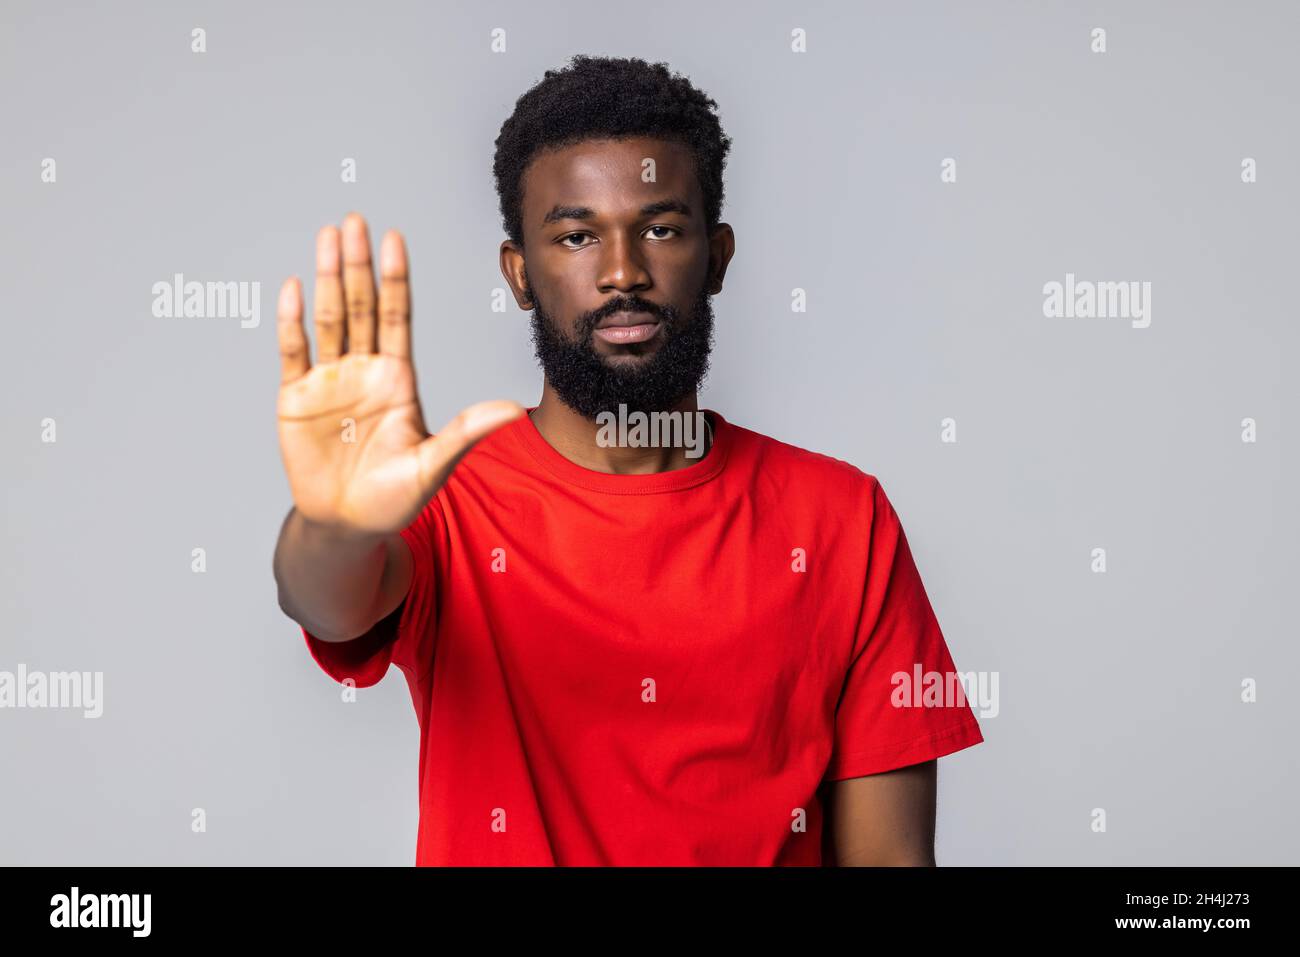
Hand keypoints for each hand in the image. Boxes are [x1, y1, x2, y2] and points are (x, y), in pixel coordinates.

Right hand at [275, 212, 522, 535]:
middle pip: (362, 306)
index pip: (397, 316)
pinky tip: (293, 287)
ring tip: (328, 236)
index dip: (396, 278)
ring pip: (329, 318)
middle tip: (355, 219)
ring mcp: (329, 381)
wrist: (348, 526)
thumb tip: (512, 409)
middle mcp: (364, 370)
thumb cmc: (395, 499)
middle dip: (359, 263)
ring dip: (328, 278)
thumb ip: (467, 432)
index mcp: (398, 378)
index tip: (395, 238)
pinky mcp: (296, 398)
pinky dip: (291, 321)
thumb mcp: (435, 465)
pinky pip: (293, 352)